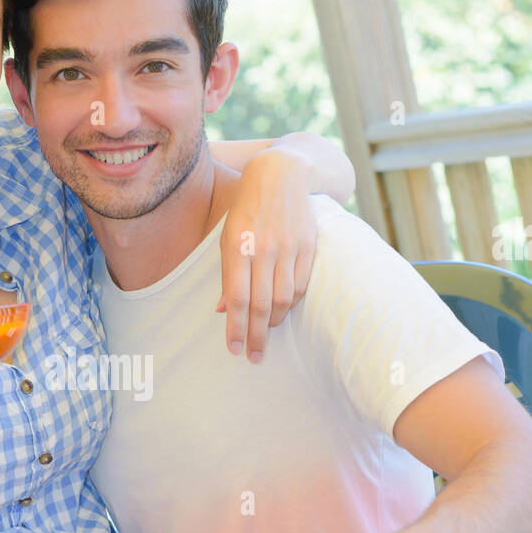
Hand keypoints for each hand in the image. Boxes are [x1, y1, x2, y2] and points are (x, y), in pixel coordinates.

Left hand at [217, 146, 316, 360]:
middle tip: (254, 356)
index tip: (234, 350)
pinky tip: (282, 310)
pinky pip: (301, 285)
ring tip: (265, 333)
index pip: (237, 298)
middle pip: (261, 304)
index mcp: (238, 246)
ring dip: (273, 321)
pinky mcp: (308, 246)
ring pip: (283, 299)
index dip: (236, 328)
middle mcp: (264, 248)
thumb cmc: (247, 209)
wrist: (282, 175)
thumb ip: (228, 275)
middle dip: (256, 336)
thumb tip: (224, 311)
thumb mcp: (227, 237)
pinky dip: (291, 303)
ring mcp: (289, 247)